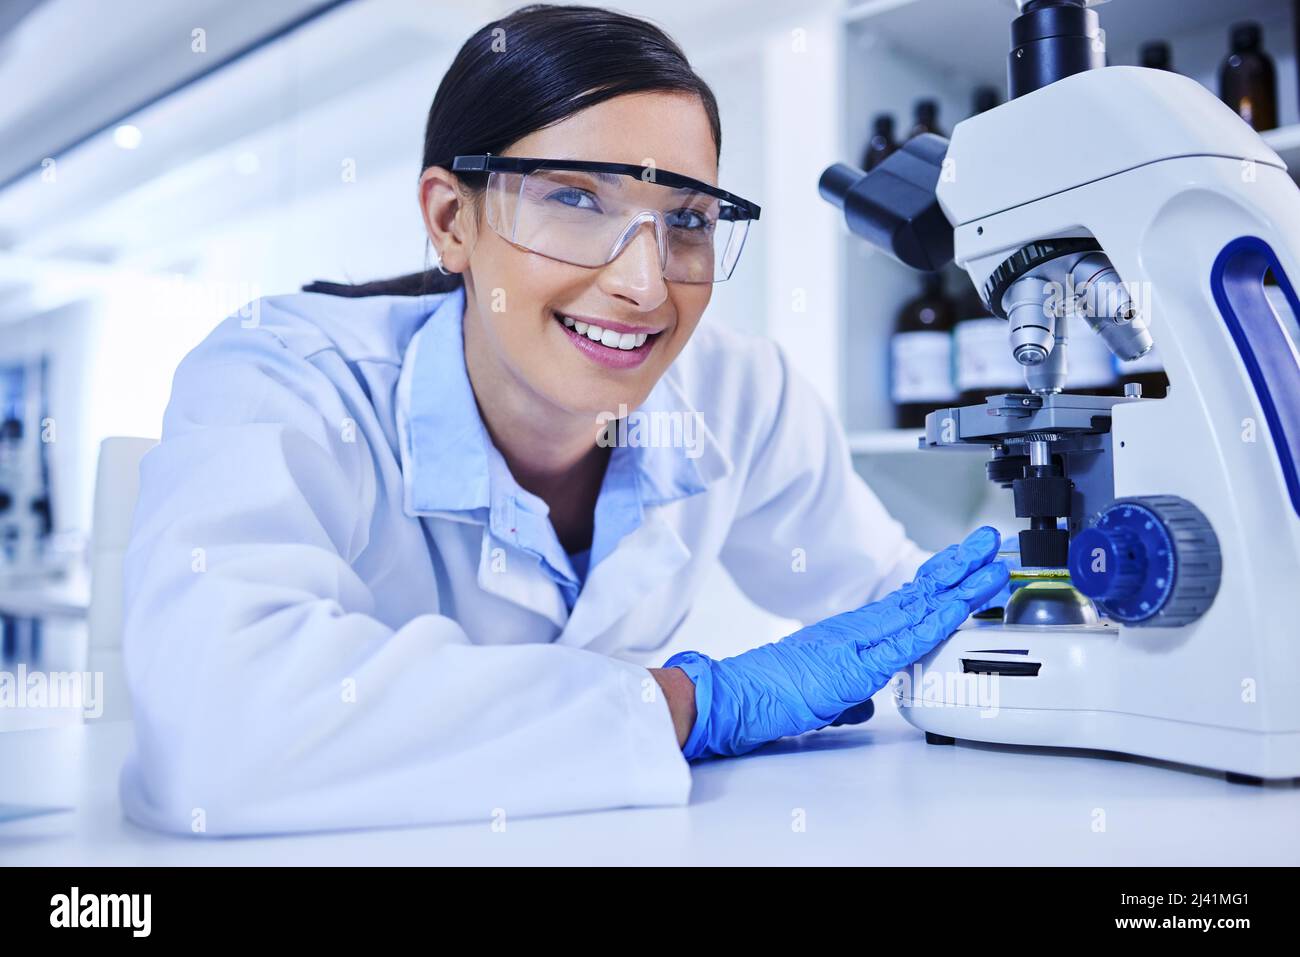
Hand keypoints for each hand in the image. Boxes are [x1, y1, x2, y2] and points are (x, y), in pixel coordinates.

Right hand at [663, 526, 1008, 758]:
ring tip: (991, 563)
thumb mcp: (826, 697)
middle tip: (991, 540)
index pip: (910, 600)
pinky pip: (905, 642)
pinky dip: (936, 622)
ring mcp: (860, 641)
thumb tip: (867, 705)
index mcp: (856, 633)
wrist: (736, 697)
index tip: (971, 563)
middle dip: (961, 565)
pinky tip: (959, 608)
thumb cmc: (772, 694)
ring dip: (961, 585)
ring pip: (921, 607)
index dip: (944, 579)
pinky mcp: (857, 666)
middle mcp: (861, 628)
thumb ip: (852, 697)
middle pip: (921, 590)